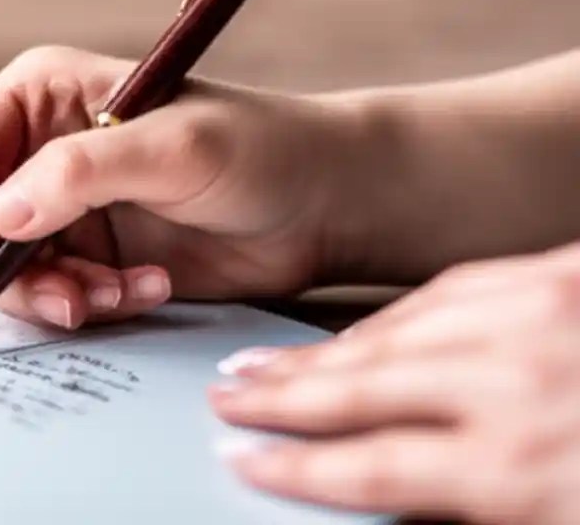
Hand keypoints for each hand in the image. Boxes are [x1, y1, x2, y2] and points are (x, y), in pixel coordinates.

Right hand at [0, 45, 361, 329]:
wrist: (323, 203)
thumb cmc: (260, 149)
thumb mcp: (173, 148)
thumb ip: (80, 173)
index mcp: (40, 96)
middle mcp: (36, 150)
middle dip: (10, 268)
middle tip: (70, 296)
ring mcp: (60, 208)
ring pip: (5, 270)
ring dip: (56, 294)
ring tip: (124, 292)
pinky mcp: (87, 255)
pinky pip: (52, 295)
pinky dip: (90, 305)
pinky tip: (148, 289)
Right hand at [211, 243, 579, 523]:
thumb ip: (469, 511)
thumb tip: (394, 507)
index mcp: (517, 469)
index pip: (370, 467)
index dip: (295, 467)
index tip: (246, 461)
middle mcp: (517, 384)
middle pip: (363, 387)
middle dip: (282, 395)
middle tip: (229, 395)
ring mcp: (543, 317)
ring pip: (399, 325)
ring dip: (324, 347)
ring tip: (271, 358)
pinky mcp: (568, 274)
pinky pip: (460, 283)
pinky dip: (400, 307)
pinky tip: (368, 321)